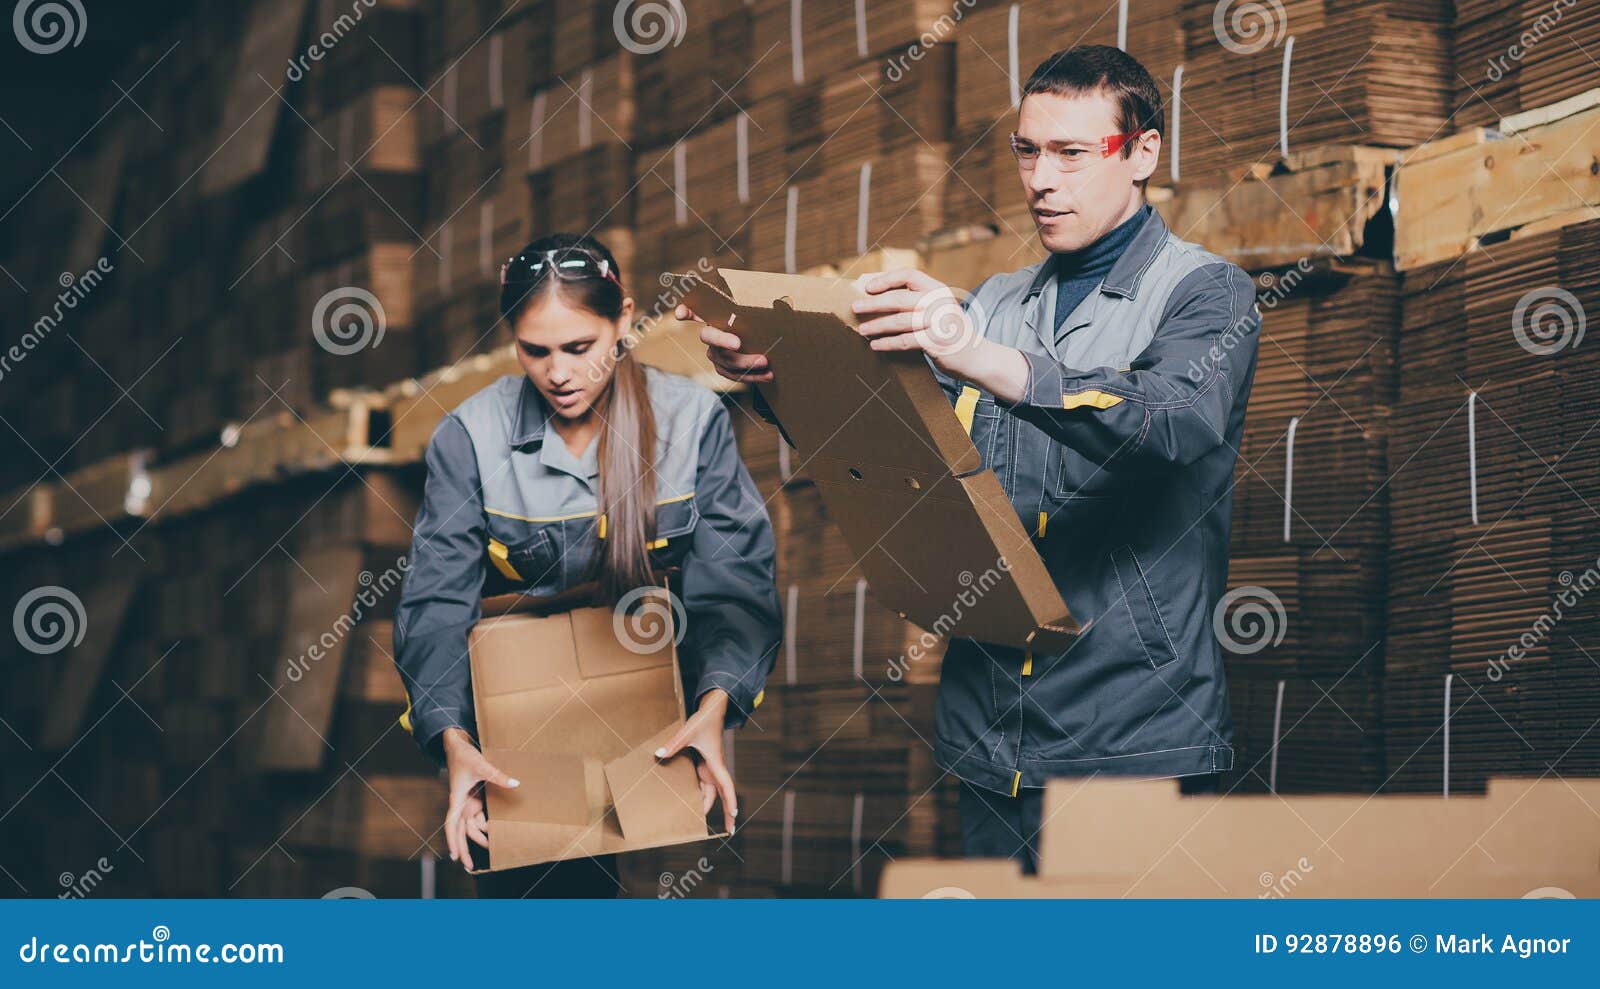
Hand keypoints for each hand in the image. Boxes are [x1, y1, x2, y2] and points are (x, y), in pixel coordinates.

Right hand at [441, 727, 518, 869]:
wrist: (458, 744)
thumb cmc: (464, 756)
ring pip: (469, 826)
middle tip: (468, 866)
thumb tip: (515, 783)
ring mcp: (466, 802)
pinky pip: (476, 816)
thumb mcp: (481, 765)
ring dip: (475, 839)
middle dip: (462, 848)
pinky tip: (488, 834)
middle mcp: (460, 804)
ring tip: (484, 852)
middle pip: (459, 831)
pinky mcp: (473, 798)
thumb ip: (498, 776)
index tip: (454, 855)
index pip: (452, 824)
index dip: (452, 839)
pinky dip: (482, 826)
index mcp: (457, 799)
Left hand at [654, 687, 738, 833]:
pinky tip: (694, 805)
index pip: (726, 786)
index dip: (731, 801)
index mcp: (716, 762)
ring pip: (712, 791)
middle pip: (722, 794)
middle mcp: (715, 768)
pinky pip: (704, 785)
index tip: (735, 816)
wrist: (712, 710)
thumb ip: (674, 743)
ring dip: (710, 805)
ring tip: (705, 822)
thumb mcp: (689, 731)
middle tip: (729, 830)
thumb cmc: (704, 720)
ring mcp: (710, 767)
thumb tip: (659, 754)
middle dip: (727, 811)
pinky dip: (701, 796)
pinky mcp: (705, 764)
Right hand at [677, 303, 773, 383]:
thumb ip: (767, 306)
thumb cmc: (758, 323)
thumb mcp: (761, 314)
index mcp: (715, 317)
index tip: (681, 313)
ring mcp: (715, 354)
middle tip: (738, 343)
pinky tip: (768, 375)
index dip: (686, 311)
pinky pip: (735, 375)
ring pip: (725, 361)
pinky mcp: (724, 369)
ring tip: (765, 363)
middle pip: (710, 339)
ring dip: (745, 363)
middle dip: (723, 341)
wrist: (763, 343)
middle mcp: (710, 336)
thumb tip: (784, 304)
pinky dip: (753, 376)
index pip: (694, 311)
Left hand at [850, 269, 1029, 400]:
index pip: (909, 275)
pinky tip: (876, 345)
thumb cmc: (949, 330)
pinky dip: (887, 343)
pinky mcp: (935, 342)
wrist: (975, 355)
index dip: (886, 279)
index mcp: (938, 289)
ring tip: (862, 330)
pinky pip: (904, 341)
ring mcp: (938, 322)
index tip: (868, 287)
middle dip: (873, 303)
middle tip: (855, 308)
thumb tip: (875, 295)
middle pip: (899, 299)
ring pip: (899, 321)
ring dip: (876, 326)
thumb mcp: (938, 308)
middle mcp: (939, 302)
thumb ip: (916, 300)